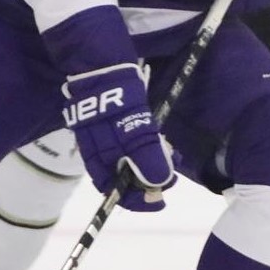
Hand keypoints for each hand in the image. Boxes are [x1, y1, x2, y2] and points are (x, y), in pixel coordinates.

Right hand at [63, 63, 174, 211]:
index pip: (116, 194)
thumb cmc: (117, 104)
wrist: (103, 68)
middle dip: (151, 179)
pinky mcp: (112, 127)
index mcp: (98, 163)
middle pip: (125, 180)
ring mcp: (104, 141)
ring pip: (130, 163)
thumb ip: (146, 160)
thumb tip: (158, 186)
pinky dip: (147, 148)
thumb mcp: (135, 133)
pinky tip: (160, 139)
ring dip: (152, 162)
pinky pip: (131, 147)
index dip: (139, 201)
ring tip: (170, 151)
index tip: (161, 199)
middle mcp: (99, 157)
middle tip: (172, 168)